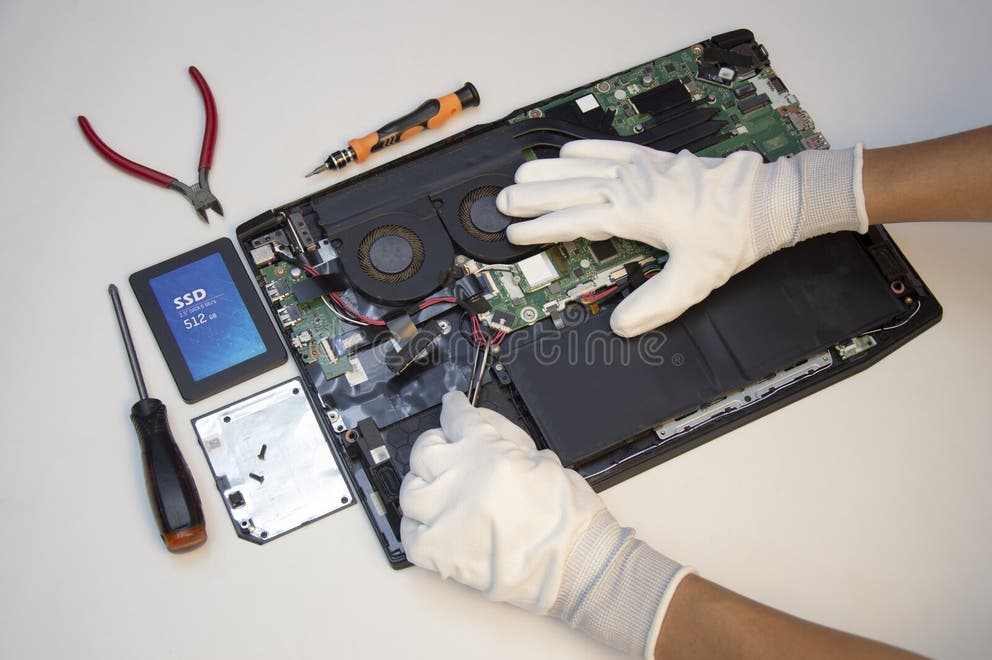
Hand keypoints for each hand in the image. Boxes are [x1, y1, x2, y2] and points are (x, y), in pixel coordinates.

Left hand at [400, 391, 689, 655]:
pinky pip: (410, 534)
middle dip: (433, 447)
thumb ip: (507, 436)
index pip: (456, 417)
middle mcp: (458, 477)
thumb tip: (481, 421)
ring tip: (438, 494)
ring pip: (411, 492)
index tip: (450, 406)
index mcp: (485, 449)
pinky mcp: (439, 551)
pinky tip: (432, 527)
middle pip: (424, 451)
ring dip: (422, 488)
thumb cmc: (567, 516)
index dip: (452, 409)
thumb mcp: (543, 458)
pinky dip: (417, 528)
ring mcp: (444, 515)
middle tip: (444, 453)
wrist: (576, 562)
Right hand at [497, 140, 867, 336]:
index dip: (542, 228)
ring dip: (550, 171)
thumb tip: (621, 325)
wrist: (764, 202)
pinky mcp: (657, 160)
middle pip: (570, 189)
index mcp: (634, 213)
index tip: (516, 233)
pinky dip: (588, 148)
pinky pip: (614, 149)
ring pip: (585, 167)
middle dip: (533, 196)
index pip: (574, 220)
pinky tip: (570, 150)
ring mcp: (643, 169)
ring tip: (521, 175)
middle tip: (502, 202)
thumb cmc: (731, 236)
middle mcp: (632, 186)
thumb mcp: (693, 280)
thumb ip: (655, 305)